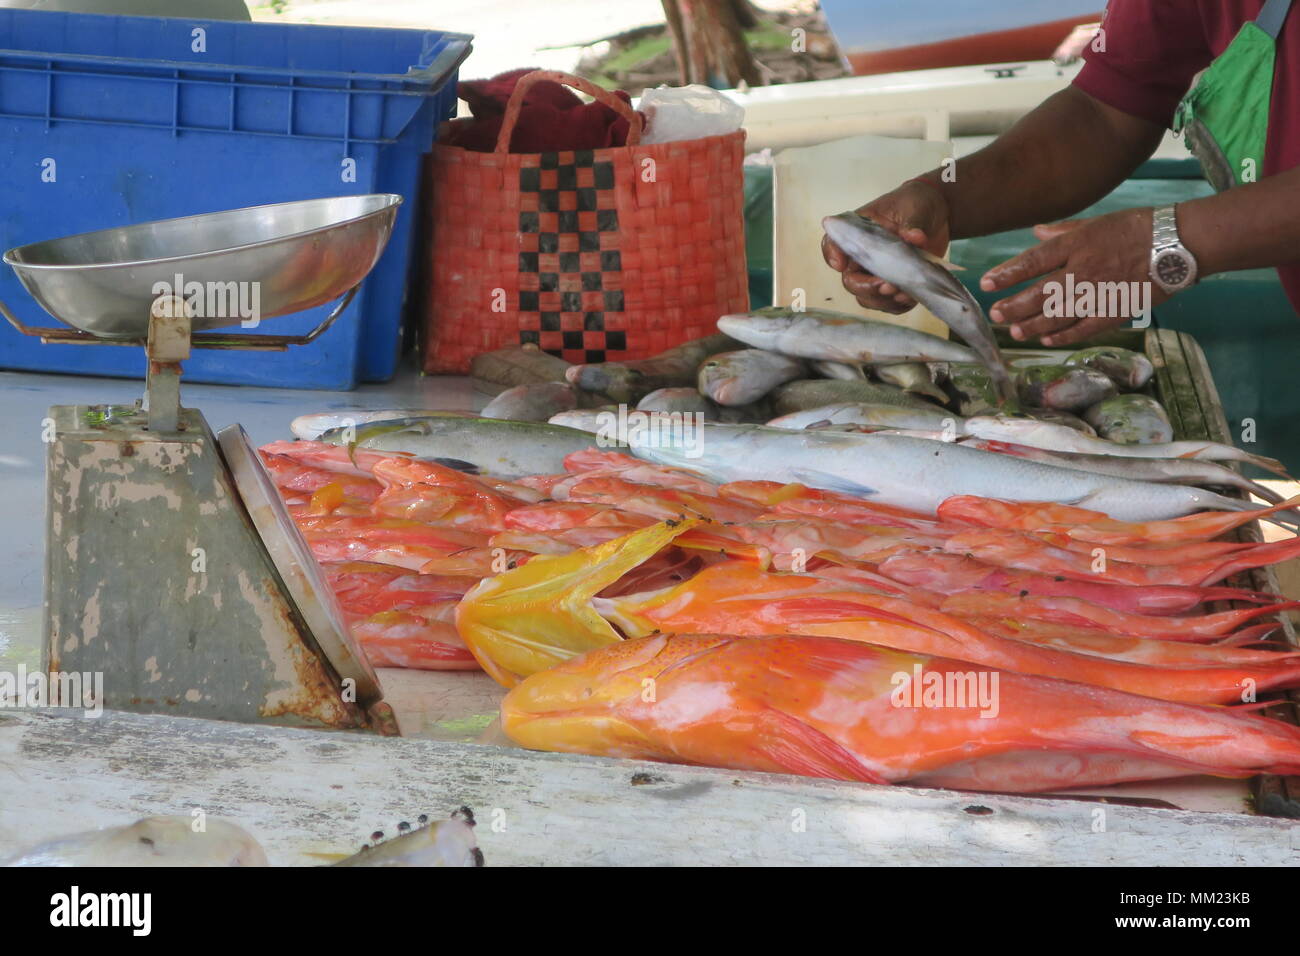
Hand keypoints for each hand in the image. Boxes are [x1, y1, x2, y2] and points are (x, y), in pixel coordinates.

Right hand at [822, 180, 950, 313]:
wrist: (934, 213)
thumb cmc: (914, 204)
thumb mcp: (912, 207)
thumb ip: (911, 223)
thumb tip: (915, 237)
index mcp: (857, 231)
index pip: (833, 243)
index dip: (832, 255)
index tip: (840, 264)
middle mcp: (861, 255)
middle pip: (851, 281)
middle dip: (867, 287)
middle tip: (887, 285)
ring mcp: (875, 273)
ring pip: (867, 297)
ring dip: (884, 300)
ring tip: (903, 293)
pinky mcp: (893, 284)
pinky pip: (888, 304)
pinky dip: (898, 305)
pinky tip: (910, 297)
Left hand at [980, 207, 1169, 345]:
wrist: (1179, 243)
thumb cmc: (1139, 227)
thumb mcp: (1098, 222)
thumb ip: (1063, 231)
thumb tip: (1036, 232)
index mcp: (1077, 244)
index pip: (1033, 261)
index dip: (1007, 274)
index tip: (986, 283)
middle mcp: (1083, 269)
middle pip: (1040, 293)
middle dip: (1014, 306)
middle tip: (995, 314)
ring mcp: (1099, 292)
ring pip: (1058, 315)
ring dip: (1033, 325)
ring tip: (1014, 331)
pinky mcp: (1116, 310)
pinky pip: (1085, 328)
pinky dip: (1064, 336)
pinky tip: (1047, 340)